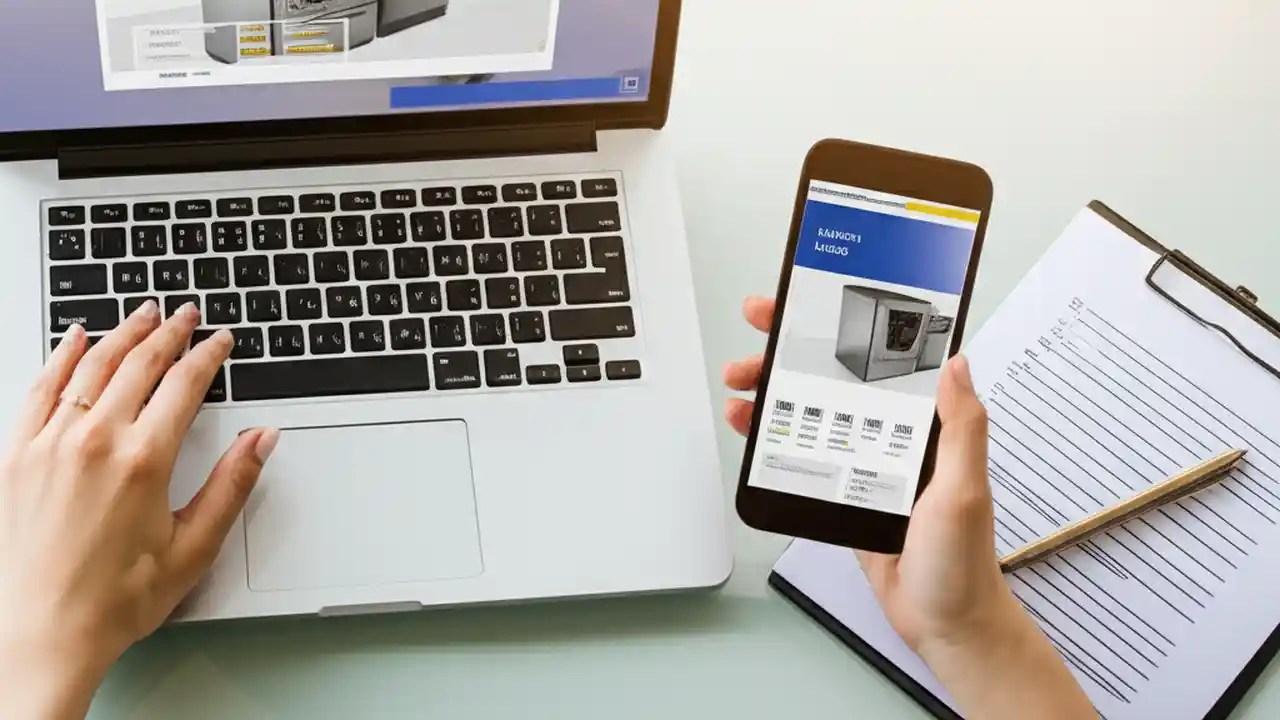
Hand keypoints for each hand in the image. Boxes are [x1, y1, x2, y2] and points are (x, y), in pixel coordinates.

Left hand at [0, 301, 278, 719]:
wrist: (39, 633)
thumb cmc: (113, 600)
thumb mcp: (193, 548)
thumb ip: (231, 486)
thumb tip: (262, 440)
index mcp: (143, 461)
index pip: (185, 384)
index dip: (208, 355)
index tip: (220, 340)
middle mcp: (94, 441)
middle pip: (138, 363)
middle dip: (168, 332)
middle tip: (185, 314)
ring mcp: (49, 443)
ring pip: (91, 365)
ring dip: (121, 333)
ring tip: (142, 315)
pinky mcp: (16, 455)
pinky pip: (41, 388)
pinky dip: (61, 357)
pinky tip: (74, 340)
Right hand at [725, 296, 1093, 718]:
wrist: (944, 625)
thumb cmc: (963, 564)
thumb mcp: (964, 490)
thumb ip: (961, 427)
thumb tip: (955, 361)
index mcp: (928, 426)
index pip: (884, 358)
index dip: (847, 324)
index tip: (815, 301)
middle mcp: (896, 436)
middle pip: (836, 378)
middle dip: (793, 352)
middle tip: (759, 334)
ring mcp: (866, 462)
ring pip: (811, 413)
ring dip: (773, 394)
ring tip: (741, 385)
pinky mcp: (846, 492)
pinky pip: (804, 455)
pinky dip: (773, 439)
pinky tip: (752, 428)